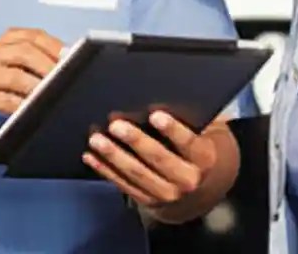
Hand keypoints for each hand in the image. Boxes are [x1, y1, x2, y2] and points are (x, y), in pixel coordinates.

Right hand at [0, 28, 63, 132]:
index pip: (35, 36)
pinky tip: (33, 110)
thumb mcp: (7, 64)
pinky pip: (5, 100)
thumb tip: (69, 65)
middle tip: (68, 78)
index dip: (56, 45)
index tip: (74, 57)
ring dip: (38, 86)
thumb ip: (33, 61)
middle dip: (50, 65)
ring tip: (53, 95)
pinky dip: (22, 105)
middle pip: (27, 51)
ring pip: (17, 76)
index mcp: (5, 42)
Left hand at [83, 111, 219, 209]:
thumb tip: (164, 96)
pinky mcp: (148, 201)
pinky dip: (105, 171)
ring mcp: (167, 194)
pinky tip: (91, 157)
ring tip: (97, 139)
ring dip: (114, 156)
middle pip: (160, 160)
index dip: (174, 130)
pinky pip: (124, 185)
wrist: (201, 189)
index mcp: (204, 159)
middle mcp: (187, 181)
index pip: (190, 144)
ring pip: (137, 174)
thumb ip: (192, 120)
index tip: (156, 115)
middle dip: (136, 141)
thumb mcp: (206, 133)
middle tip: (116, 124)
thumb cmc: (199, 148)